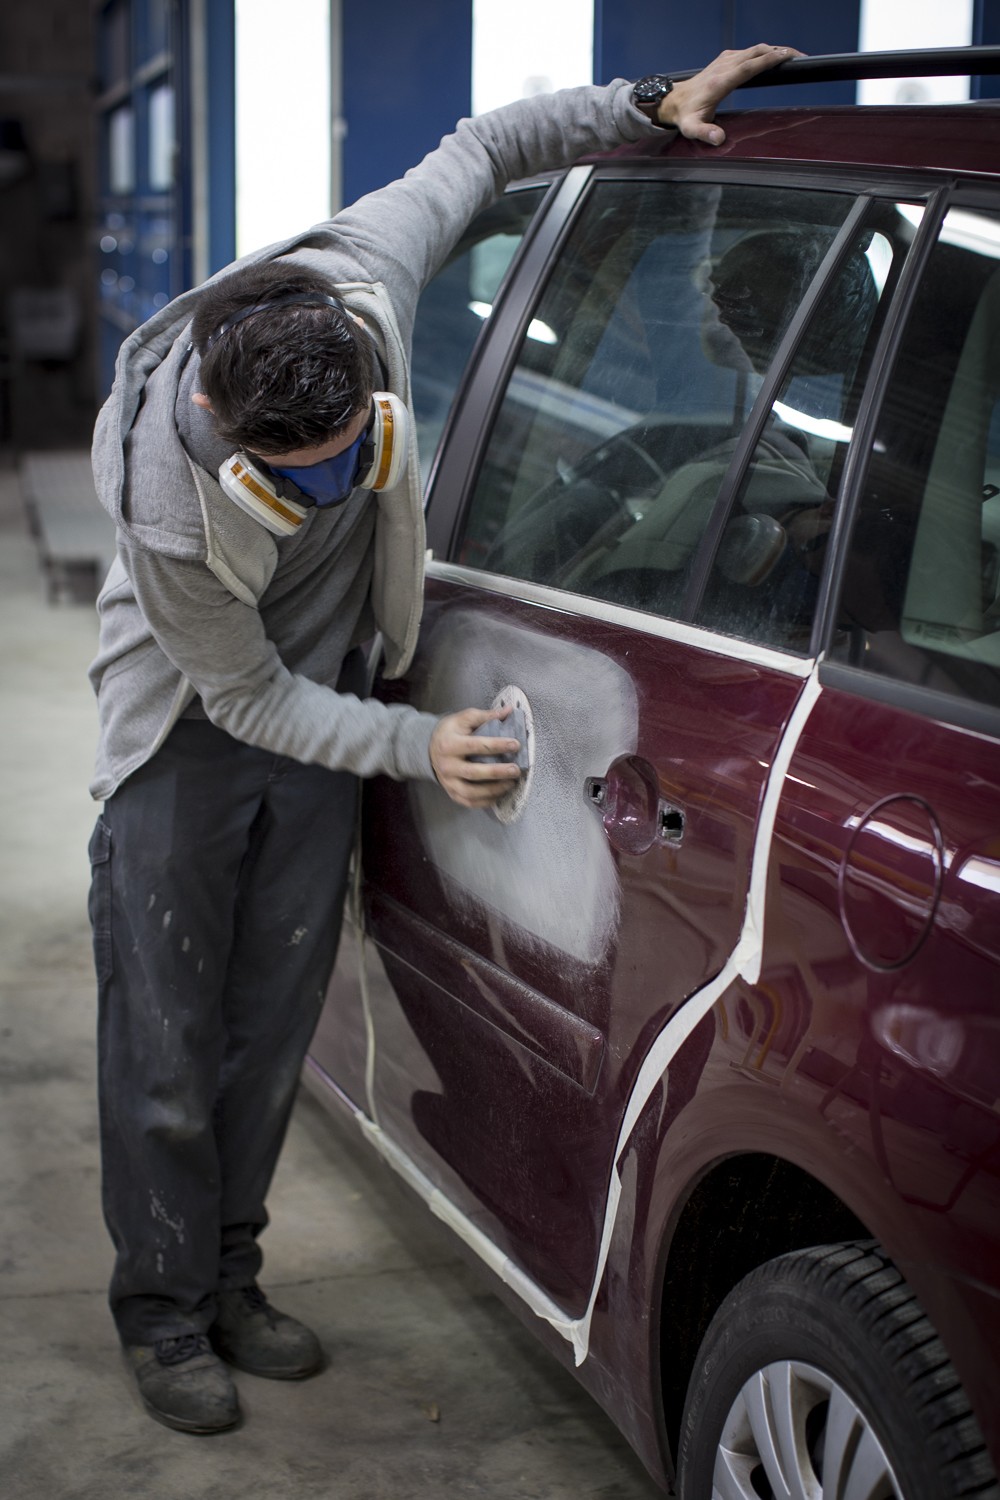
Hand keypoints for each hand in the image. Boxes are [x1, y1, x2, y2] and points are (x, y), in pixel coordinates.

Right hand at [429, 705, 521, 807]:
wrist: (428, 748)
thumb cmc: (450, 732)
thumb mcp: (463, 719)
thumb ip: (486, 716)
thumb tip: (509, 710)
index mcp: (449, 744)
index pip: (475, 745)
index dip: (497, 745)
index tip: (516, 744)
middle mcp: (447, 765)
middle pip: (474, 772)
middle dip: (498, 772)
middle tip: (516, 770)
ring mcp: (448, 782)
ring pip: (472, 792)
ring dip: (494, 790)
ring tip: (511, 783)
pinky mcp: (451, 793)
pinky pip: (469, 802)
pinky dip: (486, 801)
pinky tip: (499, 794)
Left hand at [660, 44, 803, 146]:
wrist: (673, 101)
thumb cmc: (685, 116)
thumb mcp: (692, 129)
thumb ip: (705, 134)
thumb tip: (719, 139)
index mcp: (720, 82)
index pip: (749, 66)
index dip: (769, 60)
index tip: (788, 56)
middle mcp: (723, 66)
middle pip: (756, 52)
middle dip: (779, 51)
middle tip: (799, 56)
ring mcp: (724, 60)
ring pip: (754, 49)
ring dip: (773, 50)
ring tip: (792, 56)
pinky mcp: (725, 59)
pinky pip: (749, 52)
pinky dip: (763, 52)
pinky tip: (772, 57)